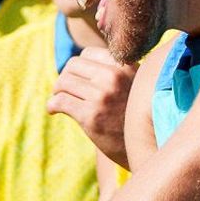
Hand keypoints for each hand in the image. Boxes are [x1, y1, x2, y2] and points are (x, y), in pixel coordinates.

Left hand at [48, 46, 137, 167]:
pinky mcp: (91, 117)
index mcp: (126, 66)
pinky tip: (54, 110)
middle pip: (72, 65)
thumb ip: (115, 71)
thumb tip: (80, 60)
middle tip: (64, 91)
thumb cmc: (136, 116)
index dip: (79, 68)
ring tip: (60, 101)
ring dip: (57, 92)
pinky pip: (60, 101)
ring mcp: (102, 96)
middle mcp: (115, 77)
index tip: (78, 80)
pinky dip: (52, 105)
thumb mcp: (135, 84)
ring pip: (63, 82)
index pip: (88, 53)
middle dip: (65, 78)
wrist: (147, 148)